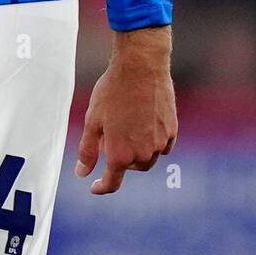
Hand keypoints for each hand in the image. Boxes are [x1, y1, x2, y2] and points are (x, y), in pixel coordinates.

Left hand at [74, 25, 175, 194]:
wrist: (141, 67)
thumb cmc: (112, 91)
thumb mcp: (93, 120)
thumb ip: (87, 150)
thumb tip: (82, 173)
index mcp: (120, 154)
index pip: (112, 182)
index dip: (102, 187)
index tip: (95, 187)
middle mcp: (143, 154)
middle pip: (131, 167)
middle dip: (121, 159)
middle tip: (110, 137)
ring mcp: (160, 143)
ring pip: (148, 157)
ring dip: (137, 150)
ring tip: (126, 126)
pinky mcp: (172, 130)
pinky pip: (163, 145)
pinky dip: (152, 141)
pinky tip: (144, 122)